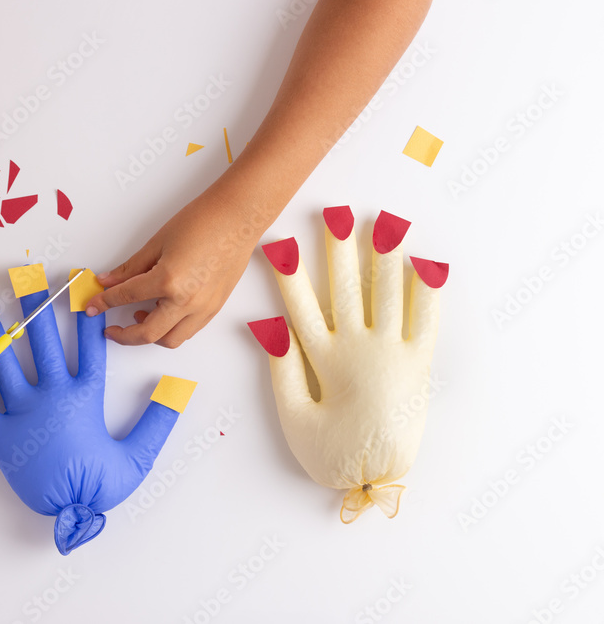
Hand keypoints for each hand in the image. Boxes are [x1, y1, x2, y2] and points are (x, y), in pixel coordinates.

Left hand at [0, 288, 186, 554]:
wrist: (64, 515)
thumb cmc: (98, 486)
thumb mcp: (138, 457)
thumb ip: (156, 421)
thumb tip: (176, 391)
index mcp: (85, 399)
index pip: (87, 347)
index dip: (84, 316)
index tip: (80, 289)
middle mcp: (51, 397)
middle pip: (42, 342)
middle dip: (35, 307)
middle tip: (26, 279)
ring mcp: (22, 411)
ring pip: (4, 360)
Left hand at [85, 190, 258, 347]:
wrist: (238, 217)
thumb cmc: (202, 221)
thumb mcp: (157, 243)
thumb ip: (130, 269)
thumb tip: (108, 282)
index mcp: (169, 281)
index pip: (126, 298)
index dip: (104, 303)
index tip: (94, 306)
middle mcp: (187, 301)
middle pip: (148, 334)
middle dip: (124, 335)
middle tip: (111, 328)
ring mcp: (204, 308)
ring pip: (171, 340)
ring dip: (151, 336)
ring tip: (139, 317)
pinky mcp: (215, 307)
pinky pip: (189, 330)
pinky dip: (171, 329)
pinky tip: (163, 313)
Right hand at [251, 207, 447, 522]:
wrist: (377, 479)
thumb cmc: (330, 453)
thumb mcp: (292, 417)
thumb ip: (280, 369)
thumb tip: (266, 324)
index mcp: (323, 358)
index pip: (301, 304)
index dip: (289, 273)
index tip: (279, 242)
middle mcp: (358, 346)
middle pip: (345, 288)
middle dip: (339, 250)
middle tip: (336, 214)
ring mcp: (392, 351)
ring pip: (386, 293)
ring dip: (383, 257)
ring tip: (383, 223)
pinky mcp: (421, 364)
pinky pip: (427, 319)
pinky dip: (427, 291)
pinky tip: (425, 264)